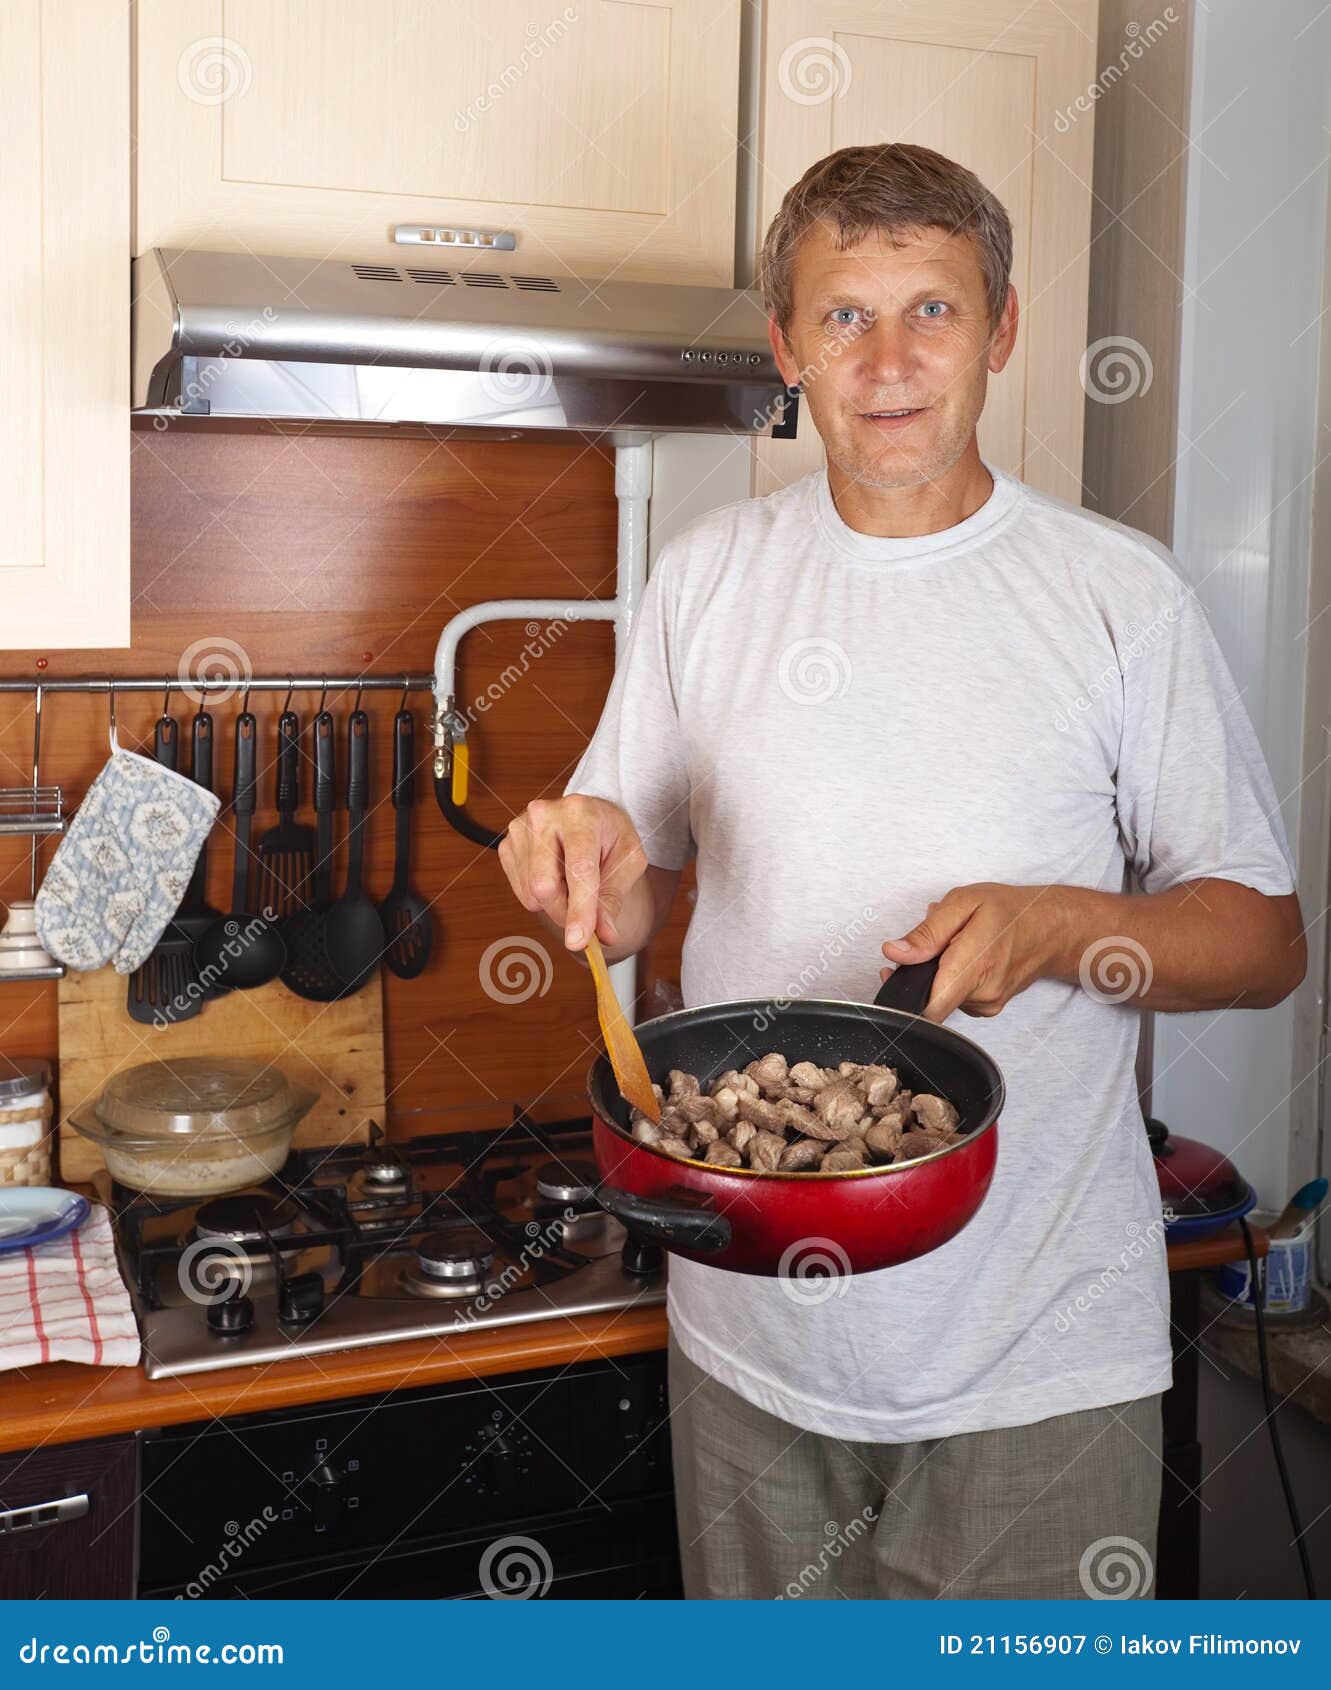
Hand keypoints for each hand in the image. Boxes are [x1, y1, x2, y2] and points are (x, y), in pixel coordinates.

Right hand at [498, 795, 648, 951]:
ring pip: (532, 893)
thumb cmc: (610, 835)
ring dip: (556, 904)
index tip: (579, 941)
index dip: (579, 909)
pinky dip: (542, 897)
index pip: (578, 869)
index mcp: (580, 814)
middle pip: (545, 885)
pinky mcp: (507, 845)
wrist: (588, 814)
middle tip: (585, 921)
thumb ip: (614, 896)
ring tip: (573, 882)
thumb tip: (605, 935)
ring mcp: (520, 829)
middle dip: (566, 914)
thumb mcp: (628, 860)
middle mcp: (544, 816)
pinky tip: (556, 876)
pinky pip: (522, 892)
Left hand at [880, 882, 1070, 1021]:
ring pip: (942, 994)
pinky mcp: (988, 1007)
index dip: (903, 994)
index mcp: (974, 967)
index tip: (894, 973)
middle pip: (929, 995)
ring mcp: (986, 1005)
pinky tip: (966, 954)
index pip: (927, 1008)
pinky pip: (956, 996)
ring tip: (957, 941)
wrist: (1052, 928)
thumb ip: (926, 932)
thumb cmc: (1011, 911)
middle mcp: (981, 995)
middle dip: (924, 967)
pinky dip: (953, 976)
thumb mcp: (964, 903)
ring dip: (940, 970)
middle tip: (938, 939)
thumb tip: (894, 952)